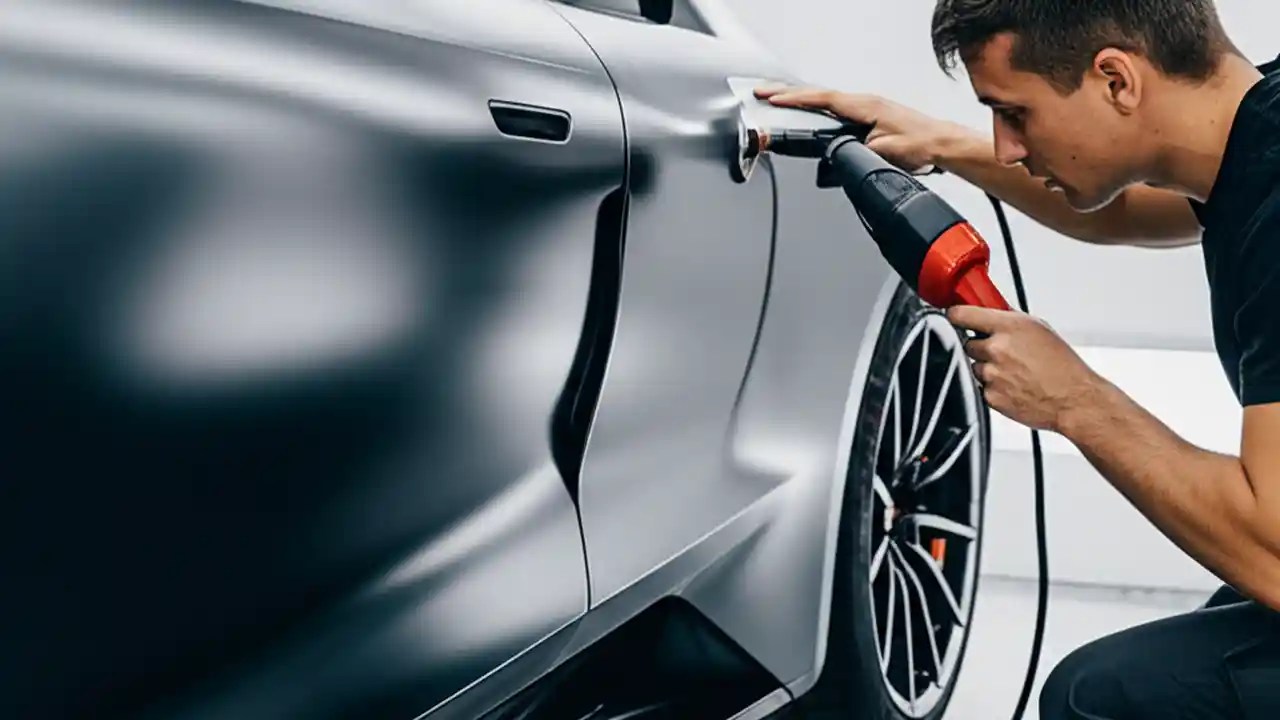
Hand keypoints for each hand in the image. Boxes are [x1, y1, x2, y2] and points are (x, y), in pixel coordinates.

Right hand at [753, 85, 965, 173]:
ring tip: (778, 101)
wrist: (941, 145)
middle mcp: (864, 102)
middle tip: (764, 93)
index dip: (795, 99)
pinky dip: (817, 108)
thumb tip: (836, 155)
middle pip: (819, 95)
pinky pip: (836, 109)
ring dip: (801, 100)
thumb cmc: (919, 145)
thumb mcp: (884, 152)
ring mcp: (866, 107)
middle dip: (789, 94)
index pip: (822, 100)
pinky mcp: (869, 116)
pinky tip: (809, 113)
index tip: (773, 98)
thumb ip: (858, 152)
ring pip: (826, 101)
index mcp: (865, 106)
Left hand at [947, 306, 1103, 431]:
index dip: (956, 316)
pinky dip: (994, 387)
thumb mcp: (1040, 329)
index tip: (955, 317)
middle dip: (982, 347)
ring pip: (975, 367)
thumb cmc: (1063, 366)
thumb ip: (1011, 320)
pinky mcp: (990, 396)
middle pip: (967, 343)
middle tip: (1004, 354)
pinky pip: (982, 387)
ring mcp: (991, 374)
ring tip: (1014, 372)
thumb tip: (993, 312)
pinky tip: (1014, 386)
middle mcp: (996, 349)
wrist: (1073, 399)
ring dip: (988, 368)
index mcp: (1008, 327)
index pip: (962, 315)